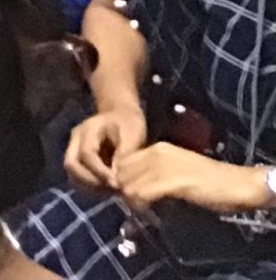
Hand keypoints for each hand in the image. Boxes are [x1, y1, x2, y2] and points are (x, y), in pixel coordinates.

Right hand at [64, 106, 147, 190]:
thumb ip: (124, 154)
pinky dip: (90, 186)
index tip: (117, 184)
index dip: (99, 171)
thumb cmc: (128, 123)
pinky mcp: (79, 158)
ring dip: (89, 186)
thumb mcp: (132, 134)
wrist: (120, 114)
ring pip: (72, 173)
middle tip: (111, 190)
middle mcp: (75, 139)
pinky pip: (78, 176)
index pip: (86, 154)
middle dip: (89, 181)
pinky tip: (107, 188)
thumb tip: (117, 177)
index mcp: (88, 129)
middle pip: (71, 164)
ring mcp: (74, 148)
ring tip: (111, 191)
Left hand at [111, 142, 274, 215]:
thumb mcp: (177, 172)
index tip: (131, 194)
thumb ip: (156, 175)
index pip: (123, 161)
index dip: (123, 178)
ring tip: (143, 208)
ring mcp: (161, 165)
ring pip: (127, 183)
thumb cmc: (211, 182)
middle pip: (121, 171)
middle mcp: (155, 152)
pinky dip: (141, 205)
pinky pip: (141, 193)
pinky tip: (150, 211)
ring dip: (131, 199)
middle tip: (135, 204)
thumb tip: (136, 188)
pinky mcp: (169, 181)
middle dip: (124, 189)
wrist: (237, 184)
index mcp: (157, 148)